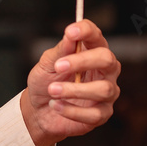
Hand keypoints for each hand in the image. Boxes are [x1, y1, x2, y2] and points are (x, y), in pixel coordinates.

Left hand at [20, 20, 120, 145]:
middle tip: (58, 66)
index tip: (70, 32)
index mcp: (92, 50)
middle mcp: (105, 69)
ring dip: (74, 90)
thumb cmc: (46, 81)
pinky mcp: (103, 114)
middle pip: (107, 59)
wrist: (39, 110)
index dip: (86, 31)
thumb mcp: (47, 63)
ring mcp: (107, 92)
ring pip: (103, 89)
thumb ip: (60, 51)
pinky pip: (94, 114)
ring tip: (52, 90)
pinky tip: (55, 105)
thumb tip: (69, 36)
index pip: (96, 35)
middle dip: (83, 61)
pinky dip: (71, 110)